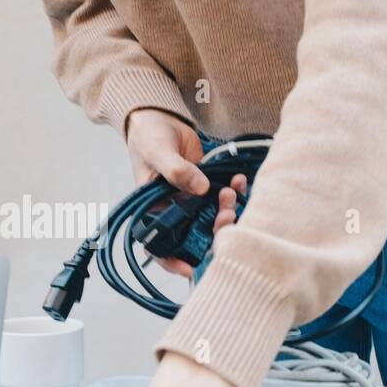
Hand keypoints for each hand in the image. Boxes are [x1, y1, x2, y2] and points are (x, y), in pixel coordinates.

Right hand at [125, 108, 244, 276]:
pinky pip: (223, 196)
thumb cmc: (148, 137)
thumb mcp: (157, 153)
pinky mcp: (206, 185)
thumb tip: (200, 188)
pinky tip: (239, 179)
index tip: (190, 267)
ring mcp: (191, 198)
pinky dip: (234, 191)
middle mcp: (173, 209)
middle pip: (194, 234)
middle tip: (227, 215)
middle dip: (213, 230)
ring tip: (233, 189)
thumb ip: (176, 171)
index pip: (159, 245)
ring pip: (212, 217)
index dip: (173, 261)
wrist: (160, 119)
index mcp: (153, 209)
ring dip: (227, 209)